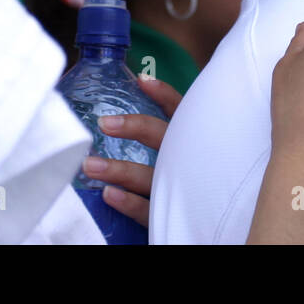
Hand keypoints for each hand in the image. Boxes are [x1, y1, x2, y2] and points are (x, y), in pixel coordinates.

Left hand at [84, 75, 182, 226]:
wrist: (213, 223)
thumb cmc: (191, 176)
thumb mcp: (185, 147)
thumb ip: (166, 127)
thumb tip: (139, 87)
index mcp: (193, 141)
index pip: (181, 112)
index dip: (164, 95)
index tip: (141, 80)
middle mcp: (189, 161)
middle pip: (163, 139)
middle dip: (136, 128)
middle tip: (104, 123)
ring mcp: (181, 190)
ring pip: (149, 176)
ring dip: (118, 170)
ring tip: (89, 165)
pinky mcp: (171, 216)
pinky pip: (149, 211)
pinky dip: (129, 203)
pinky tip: (109, 194)